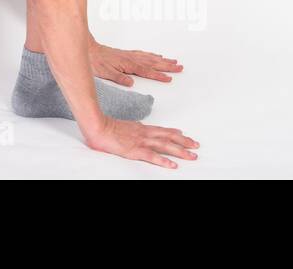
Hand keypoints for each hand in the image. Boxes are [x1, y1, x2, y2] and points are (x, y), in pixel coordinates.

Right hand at [85, 115, 199, 168]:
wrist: (96, 126)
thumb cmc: (105, 127)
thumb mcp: (122, 126)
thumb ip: (133, 129)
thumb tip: (138, 129)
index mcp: (140, 128)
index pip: (161, 130)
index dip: (174, 133)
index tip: (185, 136)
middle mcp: (144, 133)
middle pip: (168, 137)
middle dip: (183, 142)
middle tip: (196, 146)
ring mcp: (140, 141)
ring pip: (165, 146)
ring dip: (180, 151)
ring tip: (192, 156)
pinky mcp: (134, 150)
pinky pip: (152, 156)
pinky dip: (163, 161)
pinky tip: (172, 165)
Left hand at [88, 41, 182, 84]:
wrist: (89, 50)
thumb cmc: (96, 62)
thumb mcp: (106, 73)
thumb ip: (119, 78)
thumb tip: (131, 83)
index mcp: (128, 65)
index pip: (147, 71)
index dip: (159, 75)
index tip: (169, 78)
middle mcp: (131, 59)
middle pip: (153, 63)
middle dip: (167, 66)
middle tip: (180, 67)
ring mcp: (130, 55)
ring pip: (150, 58)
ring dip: (162, 60)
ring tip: (173, 61)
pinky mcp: (126, 54)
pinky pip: (144, 54)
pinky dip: (152, 55)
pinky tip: (156, 56)